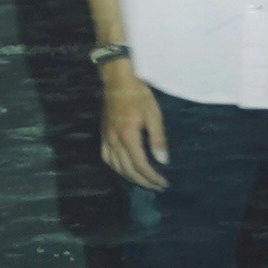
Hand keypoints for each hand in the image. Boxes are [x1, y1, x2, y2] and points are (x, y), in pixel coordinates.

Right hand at [95, 61, 168, 187]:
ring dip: (130, 177)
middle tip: (157, 186)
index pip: (140, 165)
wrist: (117, 80)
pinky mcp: (103, 134)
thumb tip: (163, 161)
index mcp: (128, 136)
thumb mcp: (154, 115)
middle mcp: (114, 141)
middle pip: (128, 170)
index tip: (164, 183)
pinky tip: (123, 169)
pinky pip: (107, 157)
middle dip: (144, 181)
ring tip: (143, 181)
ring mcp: (106, 138)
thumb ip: (158, 139)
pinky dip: (116, 167)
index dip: (152, 177)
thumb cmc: (138, 95)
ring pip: (116, 166)